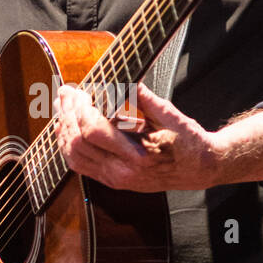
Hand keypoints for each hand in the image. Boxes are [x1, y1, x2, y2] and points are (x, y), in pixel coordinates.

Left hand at [53, 82, 220, 191]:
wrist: (200, 169)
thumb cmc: (188, 141)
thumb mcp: (171, 116)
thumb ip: (144, 99)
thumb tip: (122, 80)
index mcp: (138, 155)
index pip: (94, 132)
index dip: (81, 109)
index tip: (80, 92)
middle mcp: (123, 172)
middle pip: (78, 144)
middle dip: (67, 115)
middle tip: (65, 93)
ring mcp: (116, 179)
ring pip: (74, 158)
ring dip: (63, 131)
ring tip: (61, 108)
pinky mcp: (113, 181)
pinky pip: (81, 167)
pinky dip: (68, 148)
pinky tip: (66, 130)